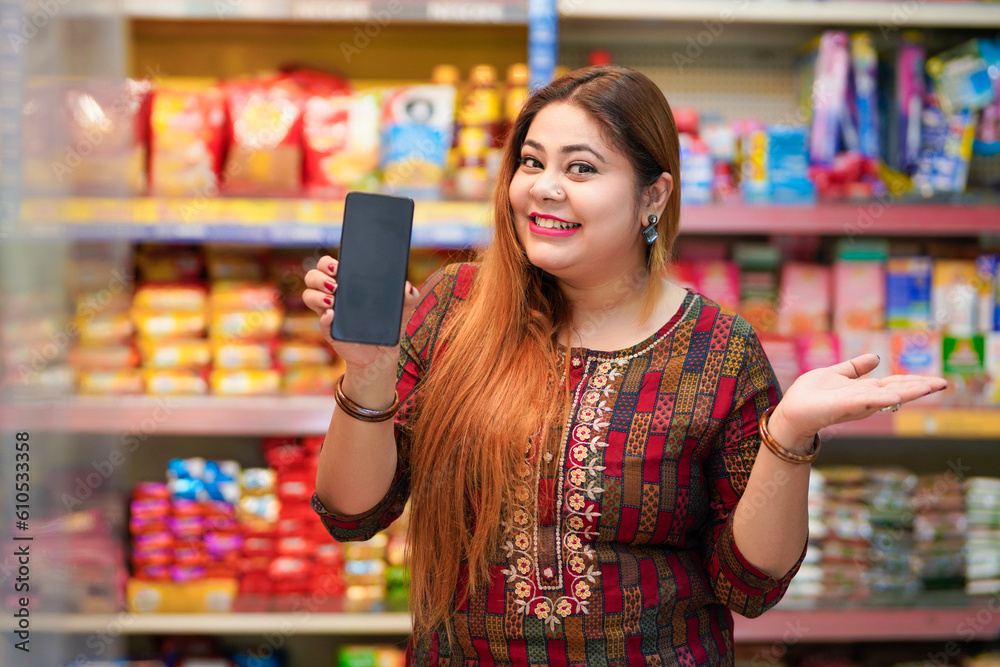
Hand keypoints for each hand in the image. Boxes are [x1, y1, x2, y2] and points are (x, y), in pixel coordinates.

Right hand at [302, 255, 421, 381]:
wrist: (382, 354)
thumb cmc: (387, 326)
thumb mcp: (402, 311)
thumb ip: (408, 298)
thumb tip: (408, 287)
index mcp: (348, 284)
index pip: (328, 265)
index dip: (327, 262)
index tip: (337, 266)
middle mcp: (334, 295)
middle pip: (312, 276)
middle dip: (318, 276)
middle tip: (334, 283)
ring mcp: (329, 312)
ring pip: (308, 296)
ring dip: (317, 295)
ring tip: (333, 300)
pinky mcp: (331, 331)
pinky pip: (321, 322)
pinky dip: (324, 318)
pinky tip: (332, 315)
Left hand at [770, 353, 947, 445]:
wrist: (791, 412)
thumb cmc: (810, 395)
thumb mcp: (836, 373)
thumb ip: (855, 367)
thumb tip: (876, 357)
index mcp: (865, 390)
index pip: (895, 385)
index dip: (916, 382)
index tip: (939, 381)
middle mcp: (865, 399)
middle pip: (897, 391)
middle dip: (920, 387)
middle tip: (944, 384)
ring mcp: (856, 403)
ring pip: (887, 396)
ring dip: (908, 392)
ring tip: (931, 387)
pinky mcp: (843, 406)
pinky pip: (865, 402)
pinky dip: (881, 400)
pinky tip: (897, 398)